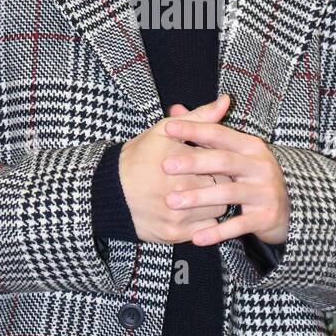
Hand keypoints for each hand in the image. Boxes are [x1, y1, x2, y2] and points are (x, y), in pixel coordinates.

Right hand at [118, 94, 231, 242]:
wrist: (110, 192)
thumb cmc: (139, 157)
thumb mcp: (165, 131)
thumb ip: (199, 117)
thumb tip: (226, 101)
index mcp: (180, 161)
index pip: (221, 162)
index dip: (220, 161)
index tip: (212, 161)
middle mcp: (179, 189)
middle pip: (222, 186)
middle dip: (219, 180)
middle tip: (208, 176)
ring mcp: (177, 214)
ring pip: (218, 210)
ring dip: (215, 202)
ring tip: (202, 192)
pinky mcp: (174, 234)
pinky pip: (206, 229)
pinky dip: (205, 221)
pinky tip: (195, 210)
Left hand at [160, 107, 288, 245]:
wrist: (290, 207)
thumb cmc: (251, 176)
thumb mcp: (234, 151)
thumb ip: (204, 130)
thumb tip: (175, 108)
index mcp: (250, 146)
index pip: (220, 134)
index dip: (195, 129)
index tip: (168, 128)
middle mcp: (261, 165)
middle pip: (224, 160)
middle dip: (194, 162)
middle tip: (165, 166)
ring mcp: (266, 191)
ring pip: (229, 193)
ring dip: (199, 197)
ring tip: (172, 202)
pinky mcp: (267, 216)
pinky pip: (240, 225)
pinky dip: (218, 232)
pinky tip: (197, 237)